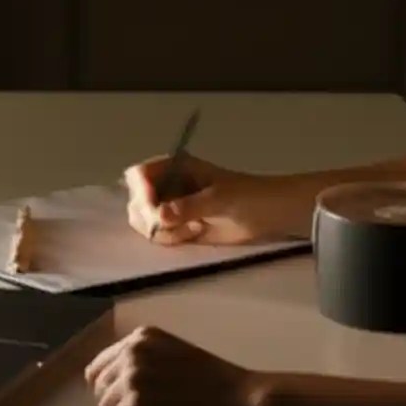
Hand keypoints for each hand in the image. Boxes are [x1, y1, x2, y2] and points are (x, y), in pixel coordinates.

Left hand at [83, 325, 264, 405]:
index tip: (128, 397)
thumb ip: (144, 358)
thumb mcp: (173, 353)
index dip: (111, 385)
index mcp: (141, 336)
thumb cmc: (214, 380)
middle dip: (115, 401)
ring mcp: (131, 378)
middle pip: (98, 386)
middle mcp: (131, 352)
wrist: (240, 399)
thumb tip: (114, 379)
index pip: (101, 364)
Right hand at [124, 153, 292, 244]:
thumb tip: (161, 215)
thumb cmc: (249, 196)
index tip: (154, 210)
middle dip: (148, 217)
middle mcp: (166, 184)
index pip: (139, 175)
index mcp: (174, 166)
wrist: (270, 214)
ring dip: (162, 230)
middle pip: (135, 200)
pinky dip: (170, 239)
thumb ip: (190, 206)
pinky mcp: (177, 227)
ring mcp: (170, 206)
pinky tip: (195, 232)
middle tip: (173, 226)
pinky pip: (158, 235)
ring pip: (143, 221)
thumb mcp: (220, 198)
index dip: (140, 192)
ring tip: (192, 228)